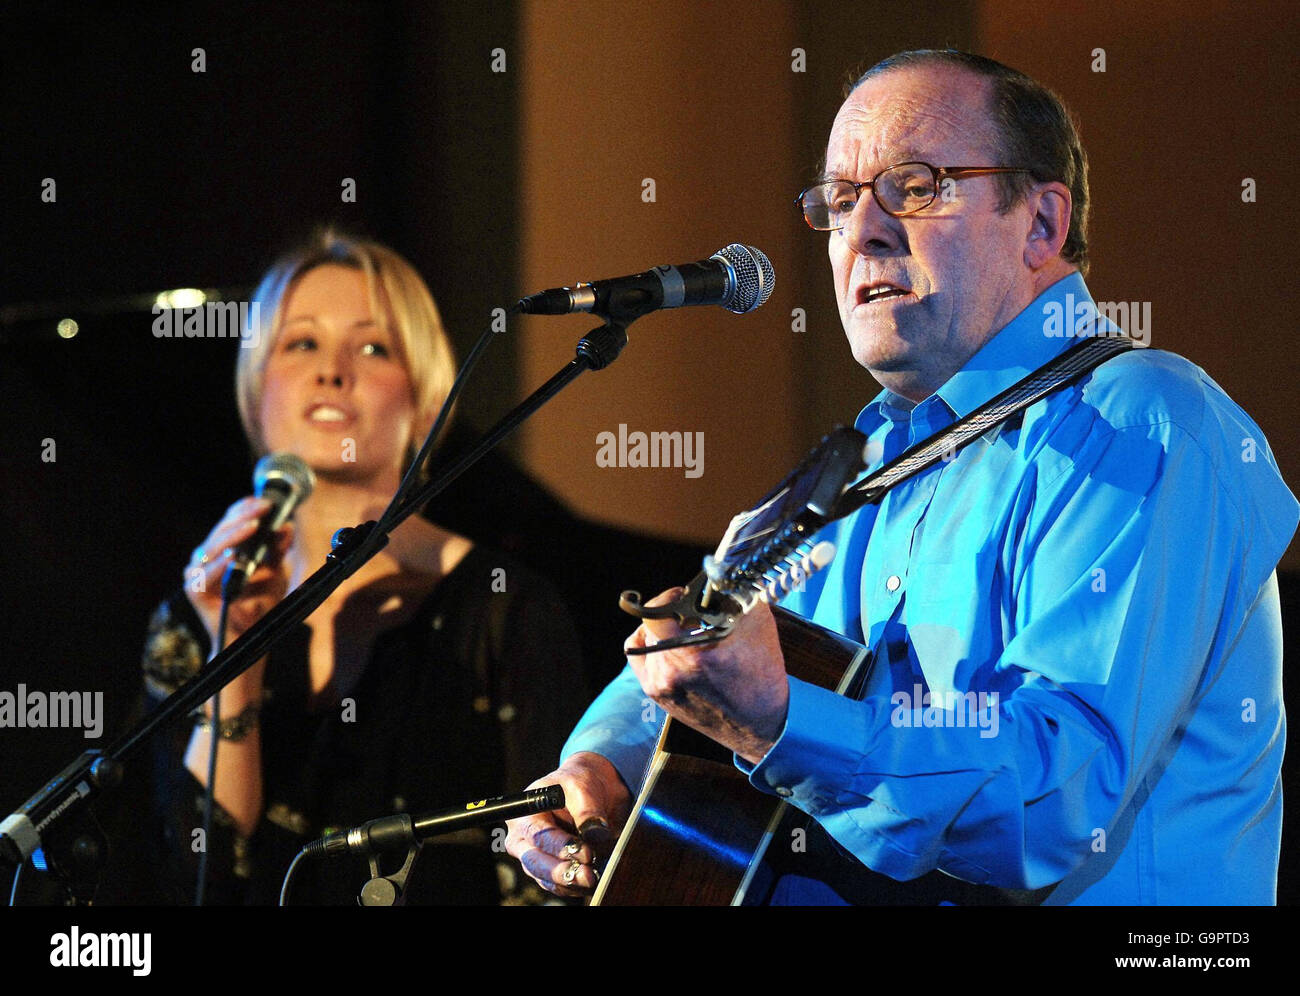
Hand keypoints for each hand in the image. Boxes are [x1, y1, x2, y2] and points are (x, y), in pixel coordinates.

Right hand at [184, 496, 292, 646]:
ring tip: (254, 526)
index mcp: (223, 548)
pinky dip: (221, 565)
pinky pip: (208, 574)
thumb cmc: (262, 602)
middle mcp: (207, 557)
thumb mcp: (276, 571)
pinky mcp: (194, 590)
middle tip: (264, 507)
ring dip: (234, 536)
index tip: (265, 500)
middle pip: (222, 530)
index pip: (230, 520)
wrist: (251, 637)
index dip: (245, 508)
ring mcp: (197, 573)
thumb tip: (286, 525)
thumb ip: (278, 550)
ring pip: (213, 547)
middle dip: (244, 516)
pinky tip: (234, 556)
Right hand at [506, 752, 630, 897]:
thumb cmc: (580, 783)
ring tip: (594, 879)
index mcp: (525, 813)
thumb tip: (596, 833)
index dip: (561, 847)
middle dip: (561, 872)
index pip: (538, 836)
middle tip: (587, 876)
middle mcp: (524, 838)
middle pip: (535, 862)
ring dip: (570, 883)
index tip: (585, 852)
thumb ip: (588, 810)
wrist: (593, 789)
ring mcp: (536, 857)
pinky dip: (575, 887)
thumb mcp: (583, 787)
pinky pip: (559, 886)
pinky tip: (593, 882)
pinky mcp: (551, 871)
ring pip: (546, 879)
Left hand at [627, 588, 788, 764]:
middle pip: (653, 622)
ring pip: (646, 637)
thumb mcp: (758, 625)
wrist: (761, 726)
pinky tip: (671, 644)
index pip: (657, 611)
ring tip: (688, 632)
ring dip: (665, 630)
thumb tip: (718, 573)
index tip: (686, 595)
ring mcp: (660, 686)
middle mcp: (670, 672)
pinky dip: (651, 645)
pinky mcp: (656, 694)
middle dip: (673, 612)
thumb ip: (734, 594)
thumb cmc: (762, 676)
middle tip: (692, 612)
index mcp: (693, 655)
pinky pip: (639, 657)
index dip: (670, 596)